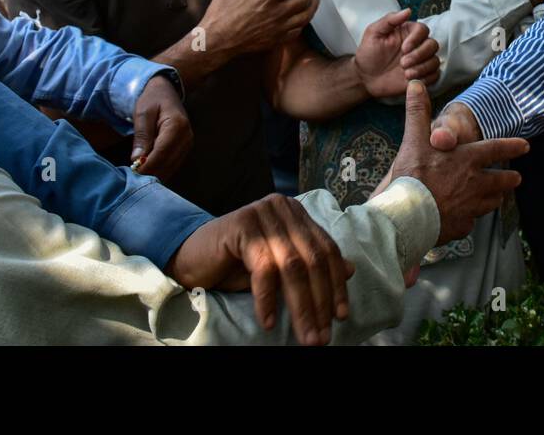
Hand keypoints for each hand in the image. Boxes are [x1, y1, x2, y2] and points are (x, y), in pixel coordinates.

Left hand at [131, 75, 192, 180]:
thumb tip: (138, 159)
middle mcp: (186, 138)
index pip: (162, 153)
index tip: (132, 173)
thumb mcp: (143, 113)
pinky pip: (172, 165)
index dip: (147, 166)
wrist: (165, 92)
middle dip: (150, 172)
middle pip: (168, 163)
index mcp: (177, 126)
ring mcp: (187, 145)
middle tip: (132, 178)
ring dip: (155, 173)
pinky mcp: (184, 150)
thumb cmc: (152, 100)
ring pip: (170, 167)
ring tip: (137, 175)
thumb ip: (142, 135)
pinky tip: (146, 171)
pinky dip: (159, 170)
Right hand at [165, 193, 355, 345]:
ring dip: (300, 306)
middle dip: (320, 302)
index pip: (326, 250)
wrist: (192, 258)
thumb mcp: (280, 268)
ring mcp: (262, 213)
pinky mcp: (242, 225)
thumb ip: (311, 265)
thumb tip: (351, 270)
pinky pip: (263, 267)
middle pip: (312, 259)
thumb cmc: (237, 265)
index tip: (340, 316)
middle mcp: (282, 207)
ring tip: (304, 335)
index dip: (336, 285)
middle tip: (321, 336)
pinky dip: (267, 298)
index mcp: (296, 213)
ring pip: (292, 265)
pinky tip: (267, 321)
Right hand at [197, 0, 318, 58]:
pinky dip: (302, 24)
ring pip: (304, 17)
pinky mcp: (276, 40)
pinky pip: (296, 32)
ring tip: (314, 2)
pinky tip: (301, 20)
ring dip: (312, 8)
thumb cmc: (220, 13)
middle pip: (303, 0)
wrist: (216, 40)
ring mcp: (278, 28)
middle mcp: (277, 12)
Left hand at [353, 9, 439, 97]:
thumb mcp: (374, 32)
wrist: (365, 77)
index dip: (416, 39)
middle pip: (432, 45)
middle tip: (403, 63)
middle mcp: (417, 46)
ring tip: (406, 73)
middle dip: (419, 55)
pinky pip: (435, 76)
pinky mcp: (422, 76)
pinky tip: (410, 79)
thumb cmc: (368, 53)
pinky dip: (426, 78)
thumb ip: (390, 19)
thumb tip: (408, 10)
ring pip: (435, 61)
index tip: (404, 48)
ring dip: (422, 68)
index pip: (423, 30)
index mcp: (407, 33)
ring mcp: (420, 62)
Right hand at [383, 82, 527, 243]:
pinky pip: (470, 221)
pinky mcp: (462, 226)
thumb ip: (418, 112)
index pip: (496, 150)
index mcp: (468, 160)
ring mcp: (470, 208)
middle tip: (516, 178)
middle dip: (510, 179)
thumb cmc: (413, 176)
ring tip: (495, 198)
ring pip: (490, 203)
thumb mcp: (414, 139)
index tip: (526, 146)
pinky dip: (469, 218)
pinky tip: (463, 218)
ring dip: (494, 198)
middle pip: (501, 181)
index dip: (512, 146)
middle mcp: (475, 184)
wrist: (407, 216)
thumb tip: (416, 83)